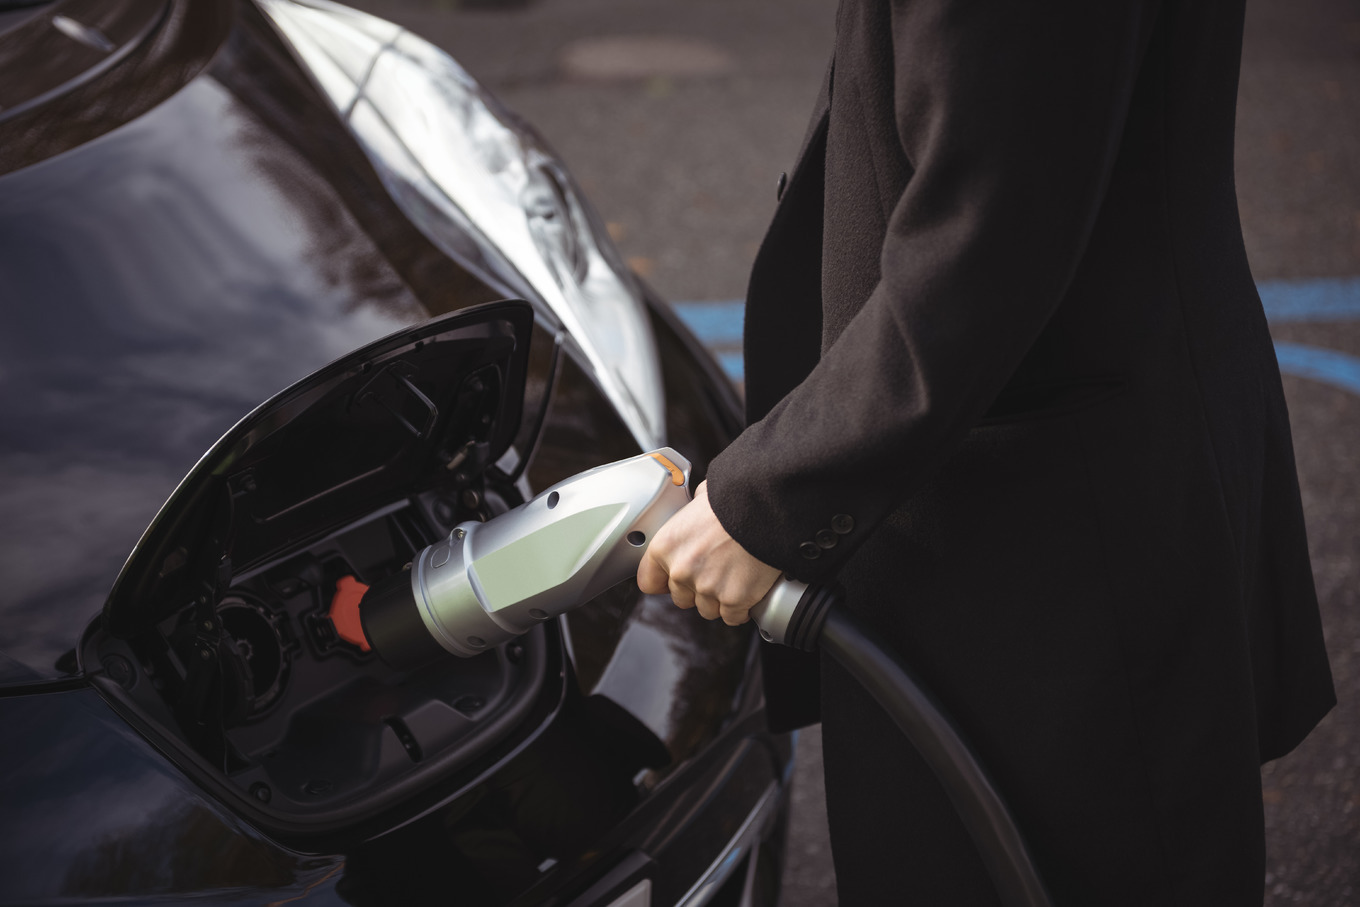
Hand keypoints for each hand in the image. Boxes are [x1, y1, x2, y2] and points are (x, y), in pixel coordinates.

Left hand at [637, 481, 781, 625]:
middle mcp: (681, 571)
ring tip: (734, 577)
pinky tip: (748, 590)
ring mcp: (707, 589)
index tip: (675, 579)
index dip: (665, 581)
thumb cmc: (735, 500)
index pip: (649, 582)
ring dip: (719, 599)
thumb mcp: (700, 498)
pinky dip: (741, 608)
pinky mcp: (734, 600)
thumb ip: (691, 515)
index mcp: (665, 546)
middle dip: (697, 589)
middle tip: (715, 570)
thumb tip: (695, 508)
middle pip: (681, 598)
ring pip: (707, 610)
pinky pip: (732, 617)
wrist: (766, 509)